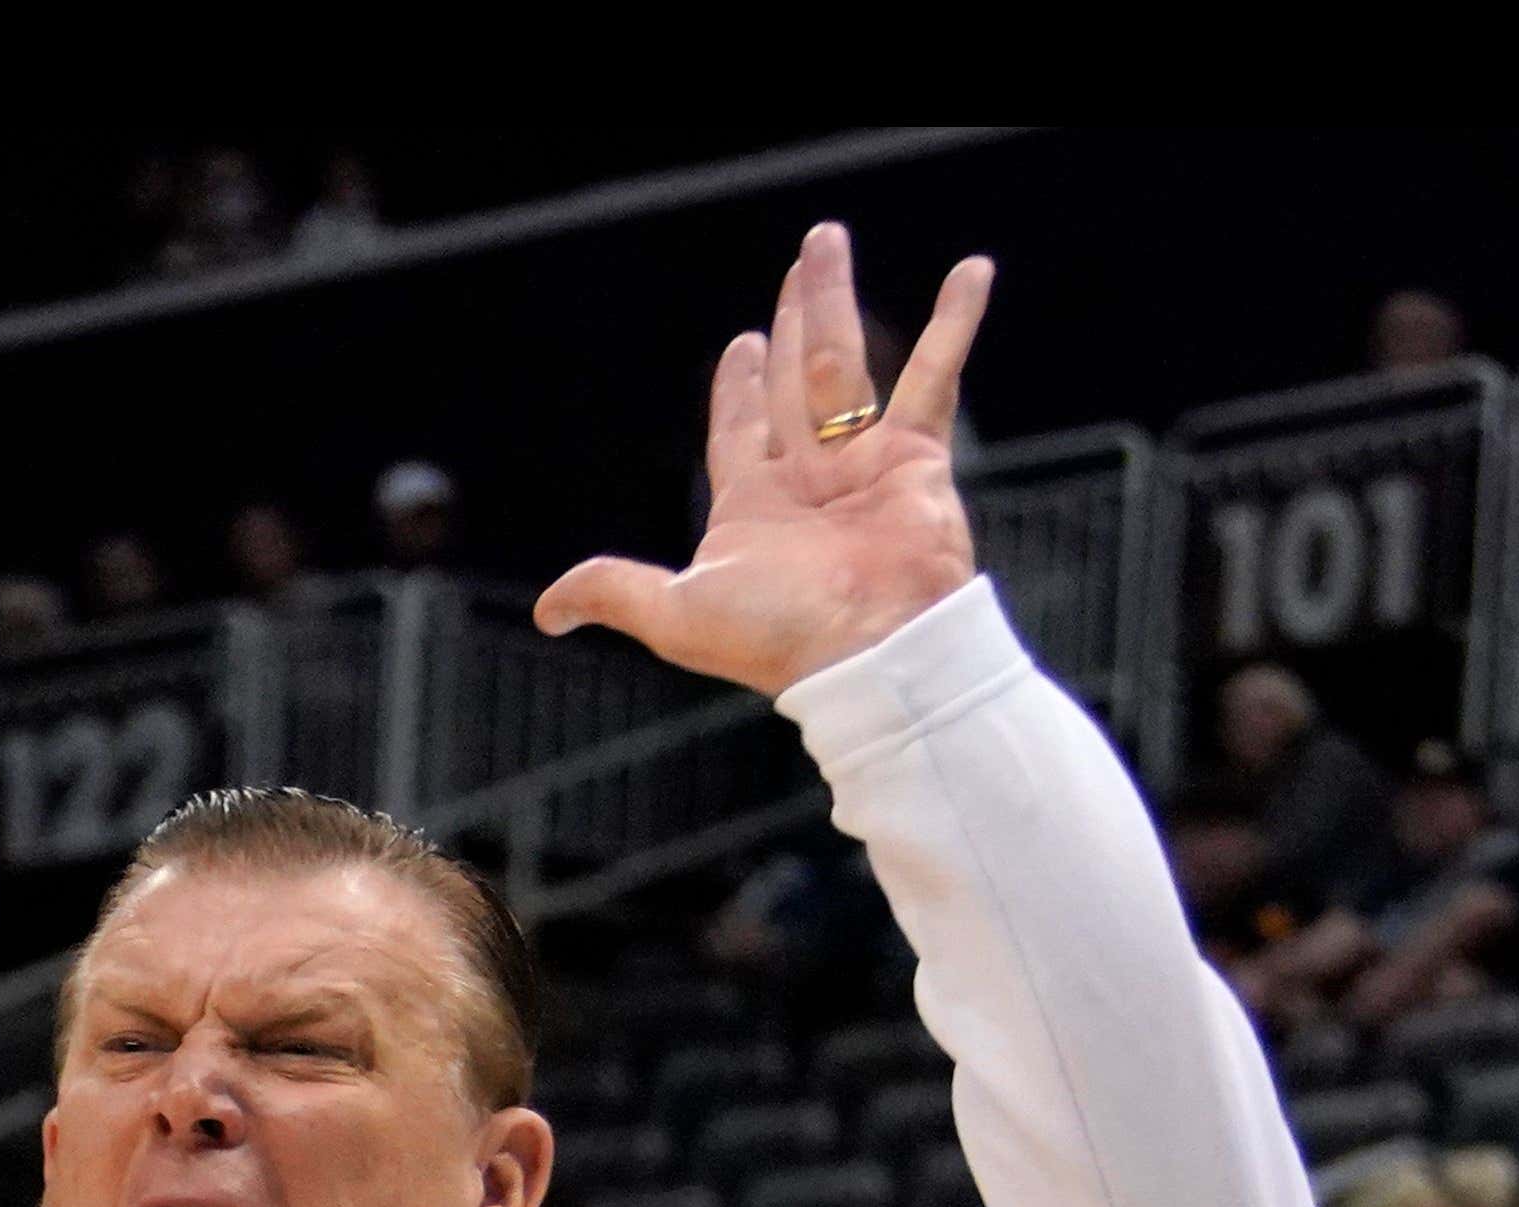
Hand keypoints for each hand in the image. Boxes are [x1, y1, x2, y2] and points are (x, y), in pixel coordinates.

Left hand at [535, 223, 993, 693]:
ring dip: (833, 301)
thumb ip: (617, 592)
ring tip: (826, 242)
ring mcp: (862, 465)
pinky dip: (953, 325)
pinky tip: (970, 273)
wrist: (872, 651)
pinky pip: (934, 376)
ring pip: (842, 362)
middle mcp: (806, 480)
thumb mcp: (676, 612)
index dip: (737, 387)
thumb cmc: (776, 637)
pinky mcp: (915, 456)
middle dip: (790, 322)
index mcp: (752, 507)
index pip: (739, 429)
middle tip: (797, 266)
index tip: (741, 342)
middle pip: (790, 381)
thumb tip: (548, 613)